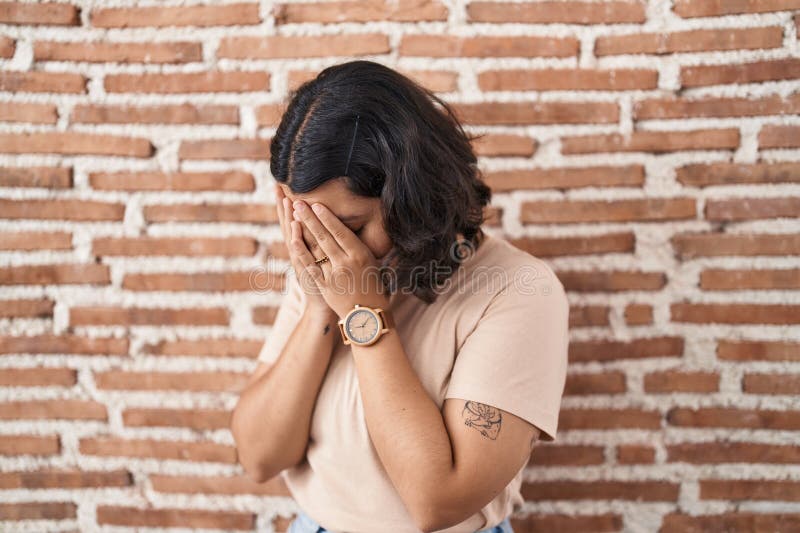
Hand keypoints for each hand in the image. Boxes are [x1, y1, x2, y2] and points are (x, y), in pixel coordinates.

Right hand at [274, 184, 334, 318]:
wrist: (325, 309)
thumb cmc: (329, 285)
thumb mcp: (324, 261)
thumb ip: (323, 244)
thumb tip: (327, 225)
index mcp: (303, 248)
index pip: (293, 222)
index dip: (288, 206)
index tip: (283, 187)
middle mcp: (299, 254)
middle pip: (289, 225)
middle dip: (284, 206)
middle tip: (278, 187)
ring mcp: (301, 262)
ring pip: (293, 237)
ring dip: (289, 220)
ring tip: (286, 201)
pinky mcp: (307, 272)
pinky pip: (300, 254)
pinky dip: (297, 242)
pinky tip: (293, 229)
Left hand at [290, 198, 389, 318]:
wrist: (368, 315)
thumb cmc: (372, 286)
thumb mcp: (371, 263)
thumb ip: (358, 246)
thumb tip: (345, 227)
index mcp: (361, 255)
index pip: (341, 232)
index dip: (327, 217)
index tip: (316, 204)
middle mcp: (347, 263)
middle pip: (325, 236)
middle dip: (310, 218)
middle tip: (298, 201)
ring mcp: (334, 275)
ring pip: (315, 248)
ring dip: (303, 229)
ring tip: (293, 214)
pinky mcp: (325, 286)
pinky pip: (310, 266)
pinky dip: (301, 252)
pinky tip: (292, 239)